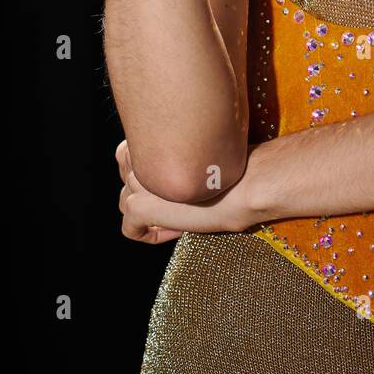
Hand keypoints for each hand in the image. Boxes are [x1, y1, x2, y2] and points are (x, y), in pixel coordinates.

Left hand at [115, 139, 259, 243]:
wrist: (247, 183)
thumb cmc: (236, 166)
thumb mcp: (206, 151)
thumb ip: (182, 153)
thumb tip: (174, 169)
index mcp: (155, 139)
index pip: (131, 154)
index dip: (154, 170)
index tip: (178, 181)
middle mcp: (141, 158)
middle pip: (128, 177)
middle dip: (148, 191)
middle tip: (179, 199)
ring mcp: (139, 182)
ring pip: (126, 201)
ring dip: (147, 211)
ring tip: (178, 215)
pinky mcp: (140, 206)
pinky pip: (131, 228)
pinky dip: (149, 235)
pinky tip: (175, 230)